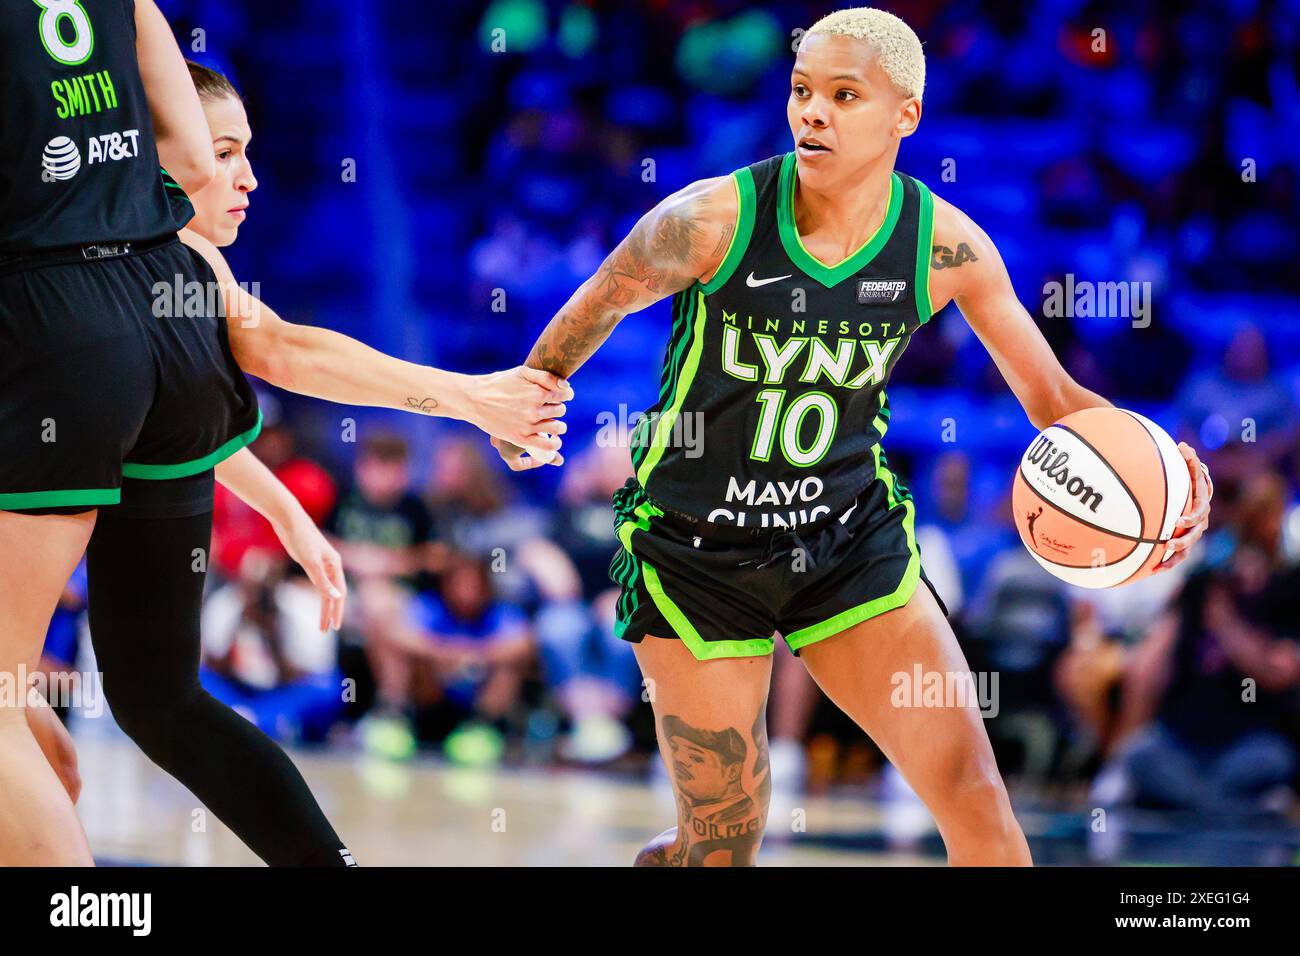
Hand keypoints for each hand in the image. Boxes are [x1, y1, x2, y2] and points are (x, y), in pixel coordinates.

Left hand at [273, 514, 347, 630]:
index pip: (339, 593)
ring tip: (321, 621)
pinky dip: (319, 593)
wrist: (289, 520)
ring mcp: (321, 564)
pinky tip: (319, 598)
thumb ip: (322, 581)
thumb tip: (335, 597)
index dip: (337, 611)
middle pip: (334, 593)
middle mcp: (331, 566)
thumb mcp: (311, 562)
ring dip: (324, 605)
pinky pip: (318, 582)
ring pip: (326, 589)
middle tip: (328, 629)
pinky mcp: (310, 561)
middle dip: (332, 612)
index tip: (334, 627)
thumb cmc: (301, 539)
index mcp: (335, 565)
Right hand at [474, 367, 572, 470]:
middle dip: (557, 409)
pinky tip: (552, 440)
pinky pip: (546, 446)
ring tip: (552, 425)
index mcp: (537, 392)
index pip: (565, 395)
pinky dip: (553, 445)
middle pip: (561, 411)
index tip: (557, 397)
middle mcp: (534, 410)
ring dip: (558, 426)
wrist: (474, 399)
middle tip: (547, 409)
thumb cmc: (499, 383)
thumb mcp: (522, 372)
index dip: (564, 395)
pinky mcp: (520, 438)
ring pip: (557, 428)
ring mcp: (528, 425)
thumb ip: (546, 376)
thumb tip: (566, 386)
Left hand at [1153, 442, 1212, 573]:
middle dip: (1182, 541)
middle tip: (1168, 544)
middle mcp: (1200, 521)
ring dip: (1174, 557)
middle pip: (1194, 534)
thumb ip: (1187, 459)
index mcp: (1200, 504)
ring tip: (1160, 564)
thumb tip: (1182, 445)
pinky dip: (1165, 563)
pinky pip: (1176, 556)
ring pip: (1187, 549)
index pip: (1199, 511)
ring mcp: (1192, 532)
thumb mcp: (1188, 468)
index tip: (1179, 520)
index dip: (1191, 517)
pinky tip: (1151, 571)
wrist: (1195, 492)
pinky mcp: (1183, 541)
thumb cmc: (1189, 478)